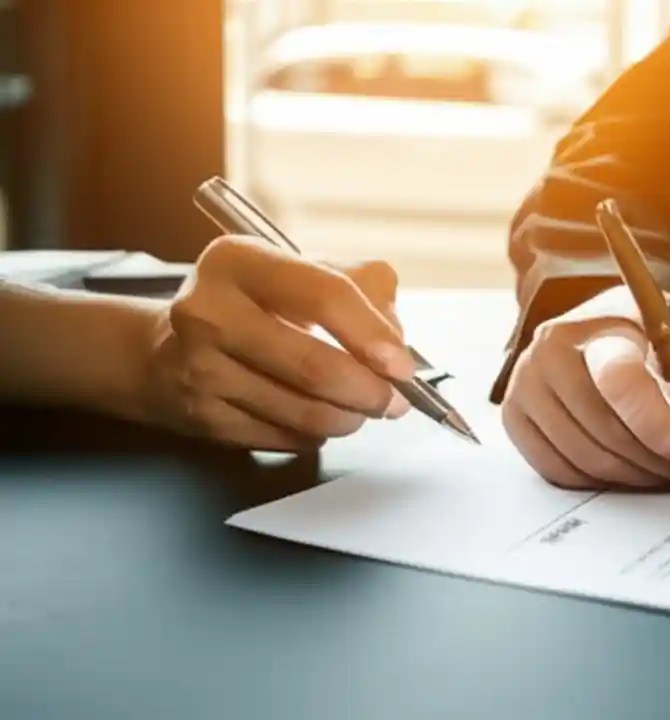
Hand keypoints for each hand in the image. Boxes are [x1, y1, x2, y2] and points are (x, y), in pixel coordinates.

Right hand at [143, 236, 416, 450]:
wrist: (166, 350)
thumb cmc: (255, 306)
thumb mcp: (302, 271)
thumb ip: (364, 289)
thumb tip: (396, 340)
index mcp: (239, 261)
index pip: (325, 295)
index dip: (373, 334)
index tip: (403, 365)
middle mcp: (209, 312)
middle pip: (314, 367)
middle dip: (370, 392)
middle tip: (395, 400)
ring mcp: (200, 369)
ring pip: (304, 414)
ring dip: (350, 418)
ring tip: (363, 408)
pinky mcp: (203, 419)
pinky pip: (286, 439)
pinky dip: (318, 433)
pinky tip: (319, 416)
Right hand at [502, 286, 669, 489]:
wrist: (608, 331)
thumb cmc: (658, 348)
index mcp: (607, 324)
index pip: (625, 383)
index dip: (666, 432)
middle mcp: (555, 346)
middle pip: (610, 430)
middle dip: (663, 462)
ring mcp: (526, 381)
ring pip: (587, 458)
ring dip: (638, 478)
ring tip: (666, 470)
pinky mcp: (514, 415)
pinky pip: (559, 472)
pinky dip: (601, 483)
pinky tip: (627, 468)